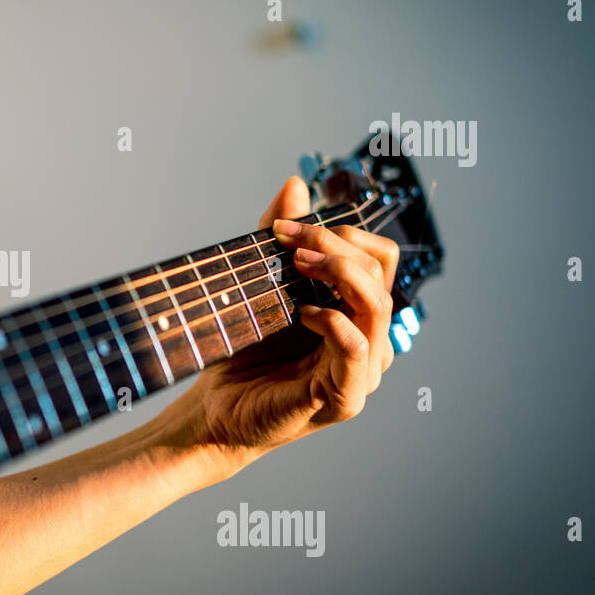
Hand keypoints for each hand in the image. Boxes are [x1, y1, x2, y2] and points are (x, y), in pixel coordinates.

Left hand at [148, 176, 398, 466]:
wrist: (214, 410)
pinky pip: (358, 349)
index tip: (285, 227)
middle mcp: (369, 339)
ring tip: (299, 264)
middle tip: (290, 240)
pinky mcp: (344, 397)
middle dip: (336, 244)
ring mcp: (362, 371)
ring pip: (378, 306)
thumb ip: (282, 239)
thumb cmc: (242, 353)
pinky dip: (333, 322)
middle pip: (380, 273)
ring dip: (339, 274)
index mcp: (357, 312)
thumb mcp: (259, 285)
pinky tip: (302, 312)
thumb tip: (296, 184)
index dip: (340, 231)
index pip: (379, 258)